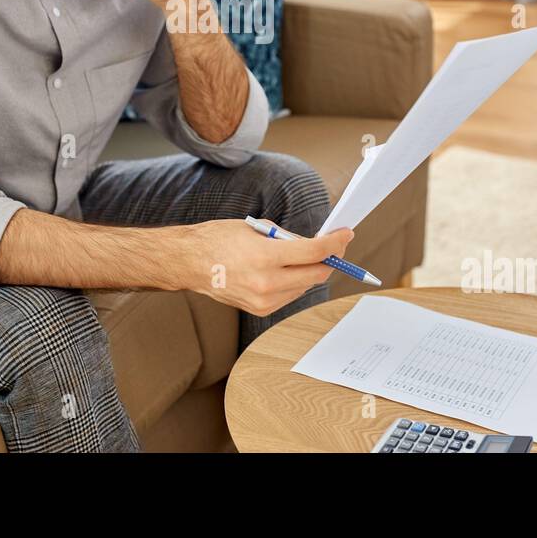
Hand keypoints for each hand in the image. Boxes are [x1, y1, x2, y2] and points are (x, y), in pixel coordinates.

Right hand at [176, 218, 354, 316]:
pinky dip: (297, 282)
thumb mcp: (256, 228)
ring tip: (307, 256)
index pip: (314, 251)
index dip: (336, 243)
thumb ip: (288, 238)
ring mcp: (264, 300)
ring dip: (313, 271)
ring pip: (306, 286)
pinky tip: (289, 270)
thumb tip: (314, 244)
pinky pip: (291, 295)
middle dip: (331, 258)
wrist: (190, 263)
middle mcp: (267, 282)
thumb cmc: (219, 239)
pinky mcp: (261, 309)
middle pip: (317, 273)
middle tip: (335, 246)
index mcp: (265, 256)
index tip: (346, 235)